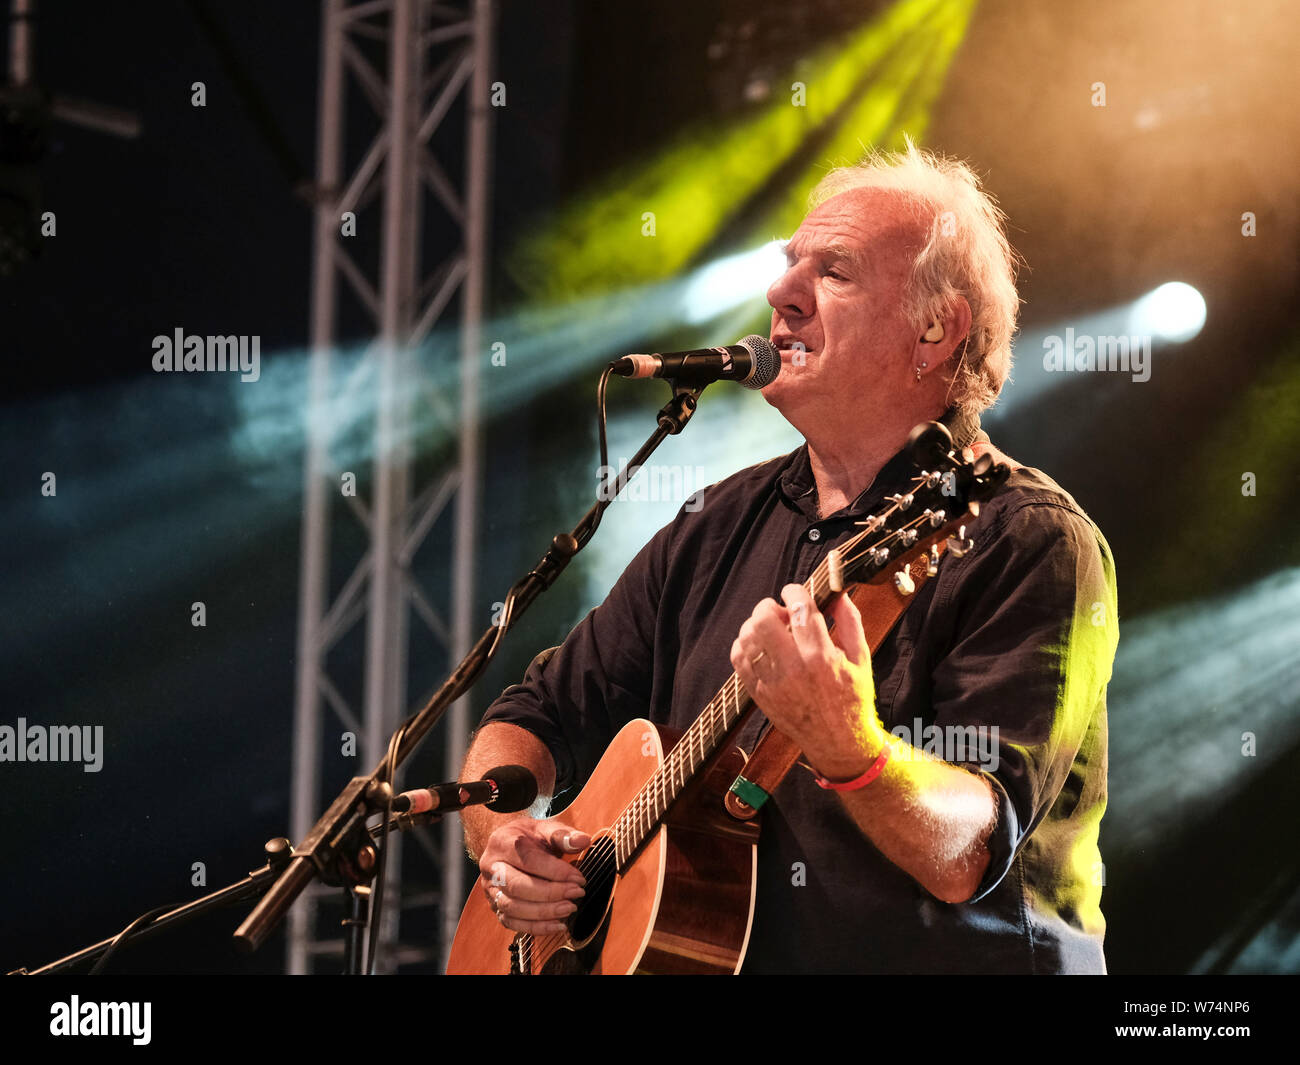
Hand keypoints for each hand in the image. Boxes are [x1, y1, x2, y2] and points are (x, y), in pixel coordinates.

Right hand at [478, 818, 589, 934]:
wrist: (509, 845)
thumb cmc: (529, 837)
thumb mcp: (545, 828)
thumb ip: (564, 835)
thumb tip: (583, 840)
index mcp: (502, 842)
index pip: (528, 860)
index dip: (555, 871)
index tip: (579, 878)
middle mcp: (491, 867)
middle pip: (517, 886)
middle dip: (550, 893)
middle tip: (576, 893)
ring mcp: (491, 890)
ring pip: (513, 907)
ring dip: (545, 912)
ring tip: (570, 908)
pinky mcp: (496, 907)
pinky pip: (513, 923)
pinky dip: (537, 927)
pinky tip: (559, 925)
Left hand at [730, 583, 882, 778]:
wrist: (837, 741)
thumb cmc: (853, 698)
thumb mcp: (861, 658)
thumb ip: (850, 621)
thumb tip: (838, 593)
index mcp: (821, 657)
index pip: (799, 608)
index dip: (794, 590)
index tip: (795, 591)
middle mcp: (793, 669)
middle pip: (762, 620)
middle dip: (769, 606)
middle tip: (780, 612)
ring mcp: (772, 683)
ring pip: (746, 638)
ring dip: (756, 625)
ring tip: (771, 630)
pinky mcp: (759, 694)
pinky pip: (738, 659)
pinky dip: (745, 645)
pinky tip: (760, 646)